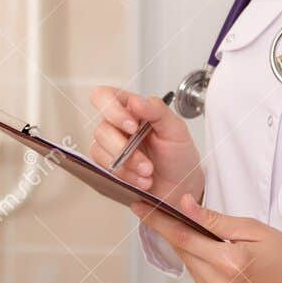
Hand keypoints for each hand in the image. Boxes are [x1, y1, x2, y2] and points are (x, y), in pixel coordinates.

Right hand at [89, 87, 203, 204]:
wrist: (181, 186)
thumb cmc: (179, 155)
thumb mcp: (176, 129)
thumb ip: (157, 110)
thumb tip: (136, 101)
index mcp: (132, 110)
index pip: (105, 96)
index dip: (112, 109)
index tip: (132, 127)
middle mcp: (117, 127)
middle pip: (102, 129)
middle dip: (124, 149)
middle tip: (145, 161)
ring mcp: (111, 147)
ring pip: (100, 151)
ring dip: (127, 165)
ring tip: (148, 172)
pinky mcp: (108, 167)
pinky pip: (104, 170)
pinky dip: (125, 177)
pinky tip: (141, 180)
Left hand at [138, 194, 281, 282]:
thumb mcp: (253, 229)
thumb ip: (214, 220)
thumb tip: (183, 205)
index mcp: (230, 264)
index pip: (182, 237)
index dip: (158, 221)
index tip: (138, 208)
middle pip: (184, 252)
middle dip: (178, 232)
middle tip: (179, 214)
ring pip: (190, 266)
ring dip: (193, 250)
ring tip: (216, 240)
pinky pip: (199, 280)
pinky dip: (202, 265)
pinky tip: (219, 258)